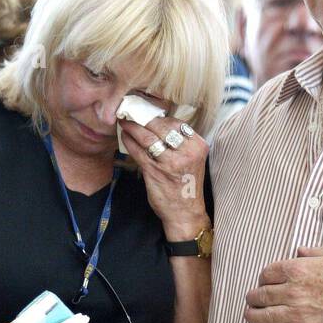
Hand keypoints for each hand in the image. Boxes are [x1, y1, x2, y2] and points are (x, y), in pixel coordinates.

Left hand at [119, 116, 209, 238]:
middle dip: (143, 116)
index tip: (147, 108)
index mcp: (198, 146)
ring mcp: (170, 162)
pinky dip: (130, 141)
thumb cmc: (186, 185)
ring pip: (148, 137)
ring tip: (124, 120)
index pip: (176, 122)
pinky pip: (139, 151)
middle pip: (161, 126)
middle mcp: (186, 152)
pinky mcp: (155, 172)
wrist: (185, 213)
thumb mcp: (191, 159)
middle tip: (130, 109)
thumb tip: (157, 121)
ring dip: (133, 126)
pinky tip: (125, 136)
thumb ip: (180, 142)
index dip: (159, 114)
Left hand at [244, 248, 322, 322]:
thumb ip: (311, 252)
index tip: (263, 282)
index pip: (267, 273)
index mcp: (298, 269)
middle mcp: (293, 290)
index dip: (262, 278)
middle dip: (253, 297)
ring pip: (264, 315)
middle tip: (251, 299)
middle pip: (261, 294)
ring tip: (249, 314)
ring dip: (252, 315)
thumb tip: (298, 251)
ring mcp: (296, 312)